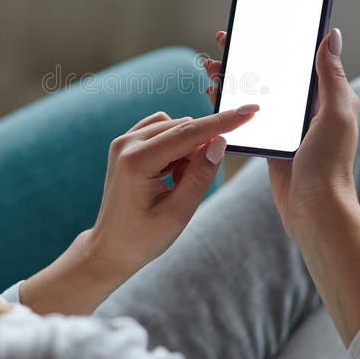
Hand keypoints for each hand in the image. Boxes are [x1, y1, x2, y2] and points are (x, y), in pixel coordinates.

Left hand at [90, 104, 258, 277]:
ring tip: (176, 184)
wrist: (109, 248)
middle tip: (188, 186)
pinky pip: (162, 131)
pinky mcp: (126, 144)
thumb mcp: (178, 213)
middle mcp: (127, 144)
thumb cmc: (142, 238)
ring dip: (187, 151)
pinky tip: (170, 174)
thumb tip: (219, 142)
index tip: (250, 110)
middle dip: (199, 151)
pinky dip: (175, 148)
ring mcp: (124, 141)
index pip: (189, 133)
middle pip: (182, 129)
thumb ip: (200, 176)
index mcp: (137, 162)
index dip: (223, 122)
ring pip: (174, 128)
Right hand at [204, 28, 359, 237]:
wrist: (314, 211)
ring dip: (233, 79)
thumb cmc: (330, 164)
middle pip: (271, 72)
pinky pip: (246, 117)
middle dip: (246, 57)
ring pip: (255, 93)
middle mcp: (306, 108)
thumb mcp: (336, 114)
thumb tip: (331, 34)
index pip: (298, 58)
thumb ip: (331, 76)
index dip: (275, 39)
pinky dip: (230, 105)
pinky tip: (213, 97)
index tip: (252, 25)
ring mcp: (285, 126)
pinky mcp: (269, 143)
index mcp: (325, 96)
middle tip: (221, 42)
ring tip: (210, 68)